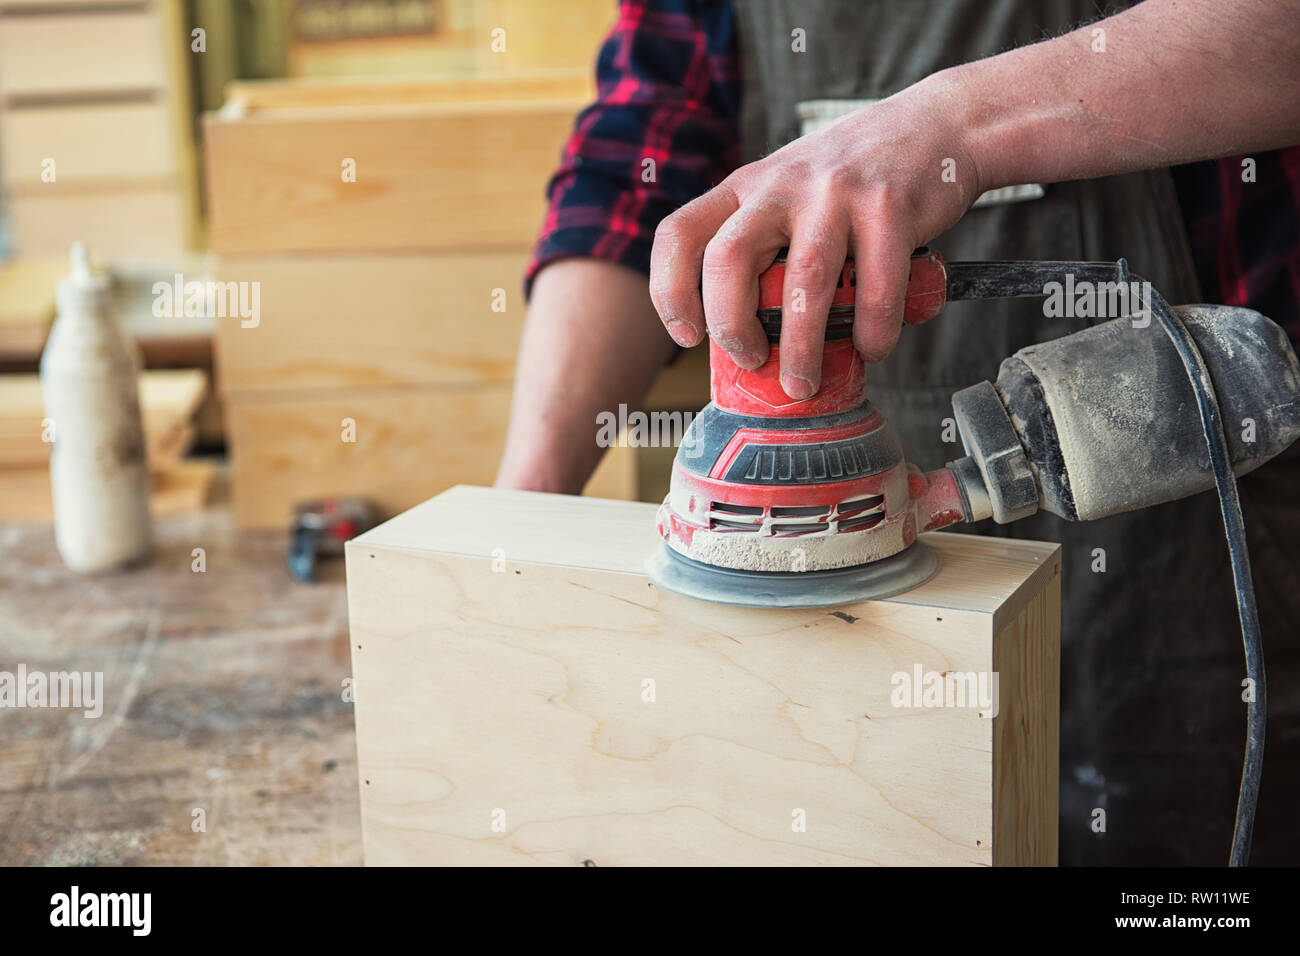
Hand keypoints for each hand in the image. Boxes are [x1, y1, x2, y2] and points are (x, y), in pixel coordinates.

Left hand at [648, 72, 982, 398]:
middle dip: (731, 325)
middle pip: (727, 258)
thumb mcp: (787, 195)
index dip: (670, 291)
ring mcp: (835, 192)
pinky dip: (872, 331)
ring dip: (801, 346)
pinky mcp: (889, 205)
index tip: (687, 336)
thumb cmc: (852, 182)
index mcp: (745, 187)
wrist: (936, 126)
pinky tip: (872, 348)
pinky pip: (876, 285)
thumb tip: (748, 340)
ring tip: (805, 383)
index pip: (680, 234)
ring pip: (803, 280)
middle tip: (751, 361)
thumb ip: (761, 245)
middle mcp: (780, 185)